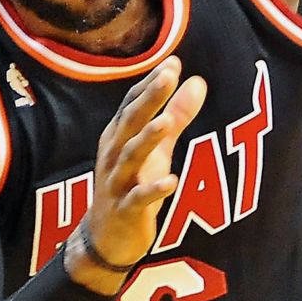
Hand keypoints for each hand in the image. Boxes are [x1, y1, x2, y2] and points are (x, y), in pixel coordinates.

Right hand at [65, 56, 206, 292]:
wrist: (105, 238)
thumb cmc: (131, 185)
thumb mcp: (156, 150)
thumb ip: (175, 116)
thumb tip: (197, 81)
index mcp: (118, 136)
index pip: (132, 104)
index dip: (150, 83)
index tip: (172, 62)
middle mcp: (113, 155)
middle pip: (130, 123)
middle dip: (148, 99)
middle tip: (167, 77)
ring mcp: (117, 182)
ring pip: (131, 156)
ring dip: (148, 139)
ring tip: (165, 123)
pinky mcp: (125, 210)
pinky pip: (138, 198)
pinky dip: (153, 189)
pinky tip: (171, 181)